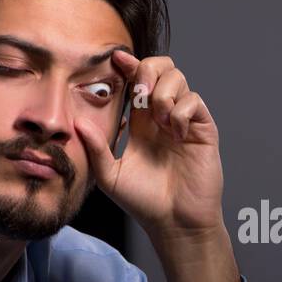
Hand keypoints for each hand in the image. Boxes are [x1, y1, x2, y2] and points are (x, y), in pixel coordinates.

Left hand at [72, 50, 224, 237]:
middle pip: (160, 69)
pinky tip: (176, 132)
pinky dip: (181, 110)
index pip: (135, 81)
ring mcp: (184, 121)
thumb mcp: (111, 176)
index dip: (128, 66)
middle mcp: (163, 117)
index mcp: (140, 123)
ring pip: (178, 79)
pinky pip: (194, 101)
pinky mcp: (203, 130)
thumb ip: (96, 149)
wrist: (175, 223)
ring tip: (159, 117)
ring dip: (164, 92)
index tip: (115, 59)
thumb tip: (78, 123)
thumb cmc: (144, 203)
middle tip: (139, 93)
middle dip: (147, 71)